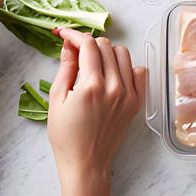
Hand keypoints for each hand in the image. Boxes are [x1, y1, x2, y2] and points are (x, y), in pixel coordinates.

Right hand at [47, 28, 145, 195]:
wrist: (86, 162)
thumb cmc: (66, 136)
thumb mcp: (56, 100)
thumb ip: (65, 68)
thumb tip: (70, 45)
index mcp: (91, 86)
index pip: (88, 45)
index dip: (74, 35)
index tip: (66, 34)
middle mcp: (114, 87)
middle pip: (105, 46)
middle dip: (88, 43)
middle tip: (76, 50)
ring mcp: (129, 94)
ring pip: (123, 54)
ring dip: (107, 53)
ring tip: (94, 64)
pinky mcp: (137, 101)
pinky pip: (139, 70)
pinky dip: (127, 67)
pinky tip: (113, 75)